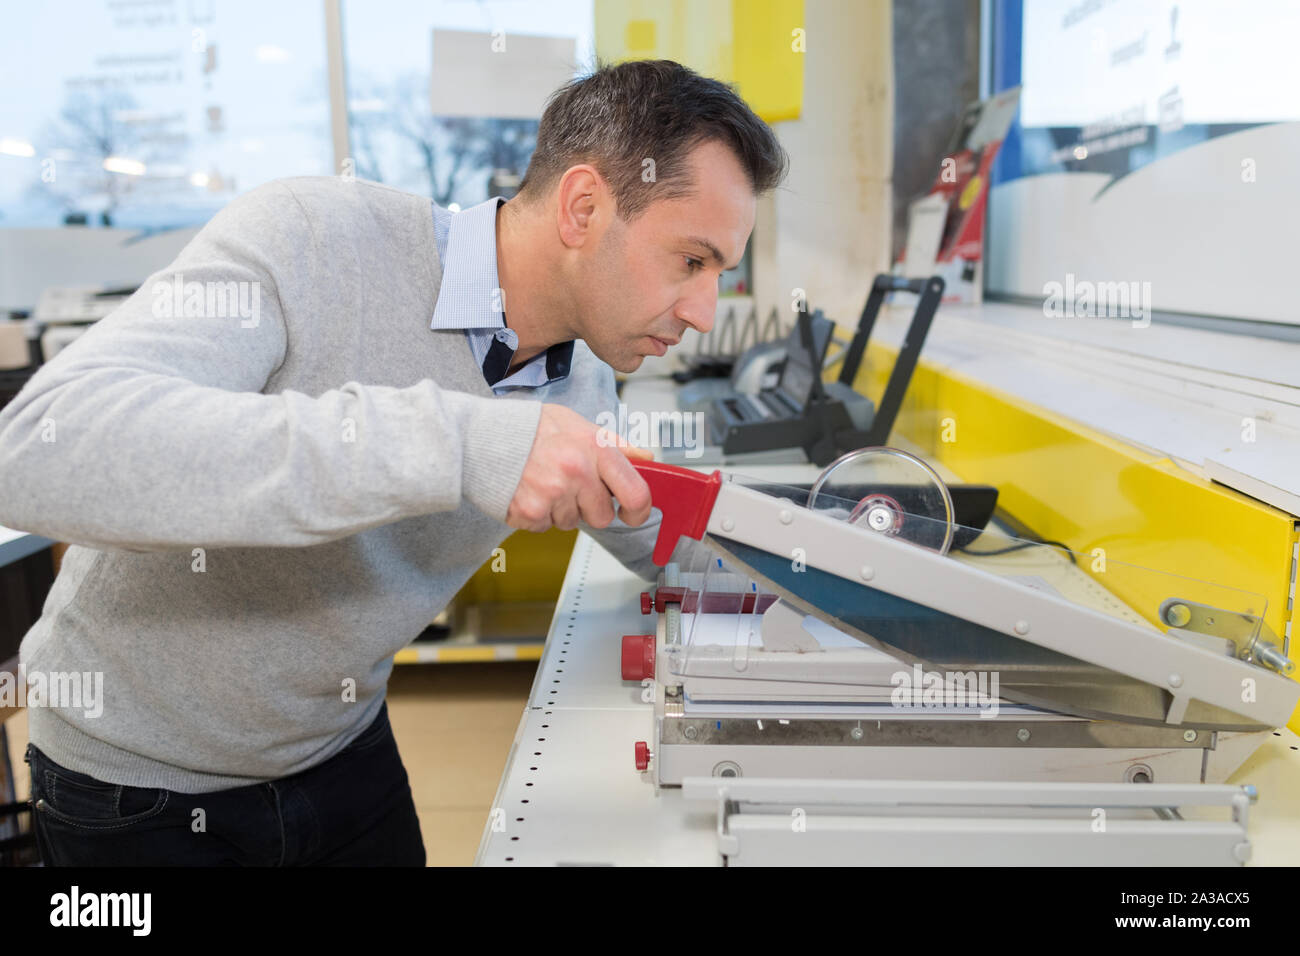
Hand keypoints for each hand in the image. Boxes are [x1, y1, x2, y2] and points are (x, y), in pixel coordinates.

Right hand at [506, 404, 653, 531]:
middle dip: (590, 507)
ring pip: (572, 522)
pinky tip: (528, 491)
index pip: (635, 493)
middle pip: (602, 516)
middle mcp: (577, 472)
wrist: (481, 435)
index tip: (633, 513)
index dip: (638, 510)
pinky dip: (538, 514)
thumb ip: (614, 445)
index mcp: (595, 449)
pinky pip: (546, 526)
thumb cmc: (530, 428)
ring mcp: (553, 494)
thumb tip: (646, 459)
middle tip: (570, 486)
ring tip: (543, 482)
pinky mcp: (530, 512)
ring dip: (561, 509)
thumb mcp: (578, 424)